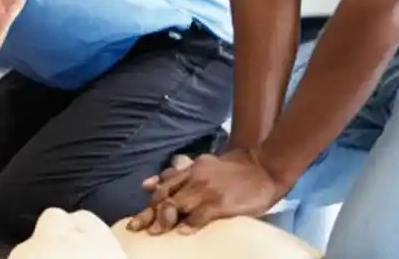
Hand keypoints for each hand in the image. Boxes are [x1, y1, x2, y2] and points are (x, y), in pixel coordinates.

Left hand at [127, 148, 287, 234]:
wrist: (264, 166)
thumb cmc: (235, 168)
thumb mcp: (205, 164)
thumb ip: (181, 173)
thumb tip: (151, 183)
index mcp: (191, 169)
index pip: (162, 186)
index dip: (148, 203)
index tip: (135, 218)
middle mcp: (194, 179)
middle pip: (163, 197)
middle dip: (148, 213)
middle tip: (136, 227)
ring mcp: (206, 191)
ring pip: (176, 205)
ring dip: (163, 221)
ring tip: (154, 233)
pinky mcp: (219, 203)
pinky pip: (199, 216)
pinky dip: (189, 225)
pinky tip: (181, 233)